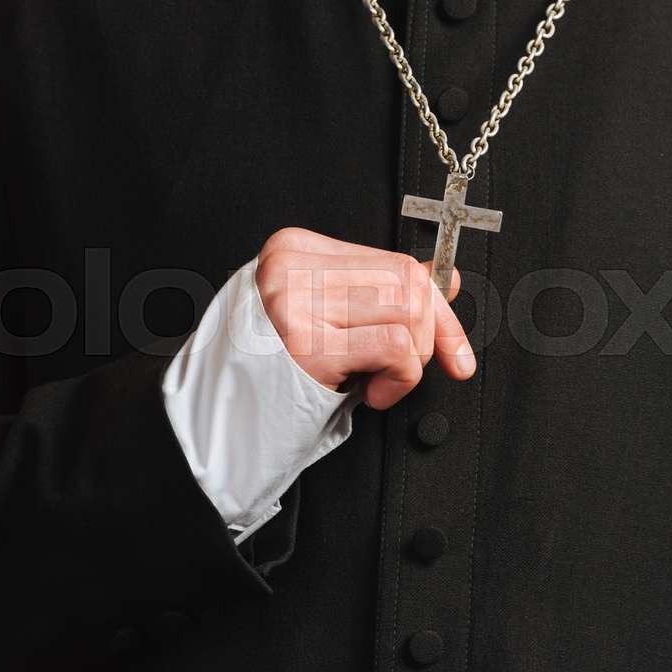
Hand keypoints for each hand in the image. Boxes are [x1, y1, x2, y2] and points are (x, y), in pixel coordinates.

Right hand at [255, 227, 475, 412]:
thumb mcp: (329, 321)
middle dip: (428, 334)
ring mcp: (295, 303)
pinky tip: (368, 394)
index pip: (390, 260)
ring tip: (372, 382)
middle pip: (405, 282)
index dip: (434, 305)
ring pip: (406, 312)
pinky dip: (400, 380)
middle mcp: (291, 268)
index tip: (452, 346)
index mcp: (293, 250)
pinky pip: (396, 349)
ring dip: (408, 362)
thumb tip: (445, 279)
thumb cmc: (277, 372)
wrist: (219, 421)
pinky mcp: (307, 344)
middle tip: (402, 371)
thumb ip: (379, 296)